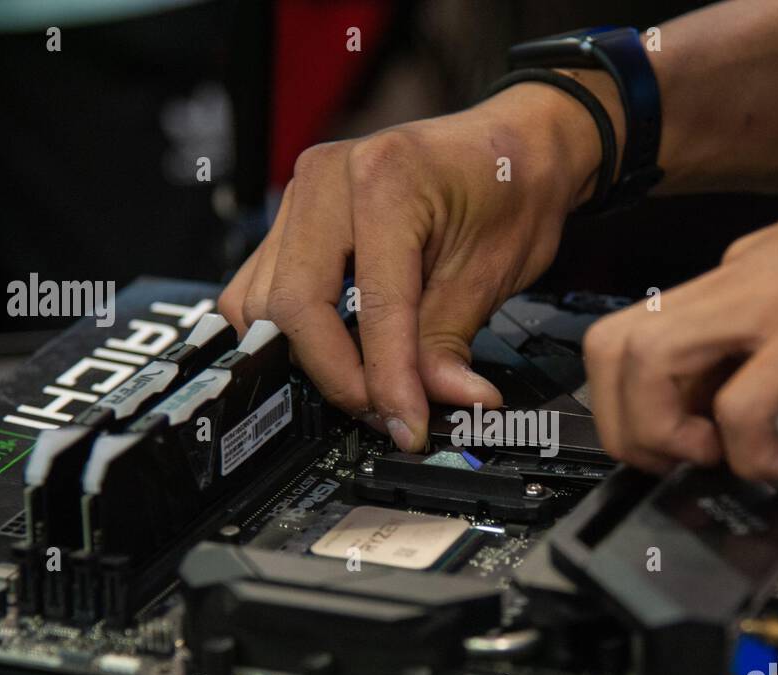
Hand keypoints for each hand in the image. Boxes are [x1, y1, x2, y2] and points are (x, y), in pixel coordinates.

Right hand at [218, 82, 610, 450]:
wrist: (512, 146)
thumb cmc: (510, 186)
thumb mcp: (492, 272)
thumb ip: (448, 345)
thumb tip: (432, 405)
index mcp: (386, 180)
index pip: (372, 306)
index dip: (388, 381)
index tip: (407, 426)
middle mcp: (328, 178)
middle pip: (295, 306)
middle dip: (337, 376)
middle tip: (384, 413)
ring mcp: (302, 194)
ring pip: (265, 300)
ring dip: (308, 357)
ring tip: (365, 386)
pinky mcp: (294, 215)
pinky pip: (266, 285)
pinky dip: (292, 330)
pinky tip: (334, 350)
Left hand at [583, 127, 777, 480]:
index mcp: (747, 278)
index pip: (648, 340)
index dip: (648, 406)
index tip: (691, 446)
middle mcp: (739, 280)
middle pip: (613, 347)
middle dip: (625, 424)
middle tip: (680, 462)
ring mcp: (768, 299)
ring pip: (642, 362)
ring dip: (661, 433)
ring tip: (718, 461)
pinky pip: (737, 406)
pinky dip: (748, 453)